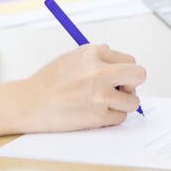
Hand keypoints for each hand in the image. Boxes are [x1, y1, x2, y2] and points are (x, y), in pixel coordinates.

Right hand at [0, 44, 144, 138]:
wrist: (31, 102)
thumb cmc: (50, 80)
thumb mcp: (74, 57)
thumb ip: (98, 60)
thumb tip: (121, 69)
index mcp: (94, 52)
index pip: (128, 60)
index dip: (122, 70)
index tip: (114, 77)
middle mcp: (100, 71)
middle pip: (139, 75)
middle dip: (132, 83)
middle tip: (120, 89)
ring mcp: (101, 94)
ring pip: (133, 101)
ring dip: (122, 104)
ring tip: (103, 103)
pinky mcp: (99, 116)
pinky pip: (120, 118)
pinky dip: (111, 118)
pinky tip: (95, 113)